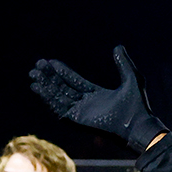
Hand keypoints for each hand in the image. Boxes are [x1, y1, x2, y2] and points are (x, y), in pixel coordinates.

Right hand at [29, 45, 170, 151]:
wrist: (138, 125)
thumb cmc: (138, 106)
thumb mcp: (131, 78)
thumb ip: (123, 63)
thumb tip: (118, 47)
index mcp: (97, 95)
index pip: (74, 82)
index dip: (62, 72)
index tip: (50, 62)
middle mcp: (87, 104)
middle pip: (63, 88)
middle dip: (50, 77)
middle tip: (37, 66)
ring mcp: (81, 113)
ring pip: (58, 97)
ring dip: (46, 86)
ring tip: (34, 75)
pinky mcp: (77, 121)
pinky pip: (59, 108)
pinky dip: (48, 98)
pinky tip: (39, 88)